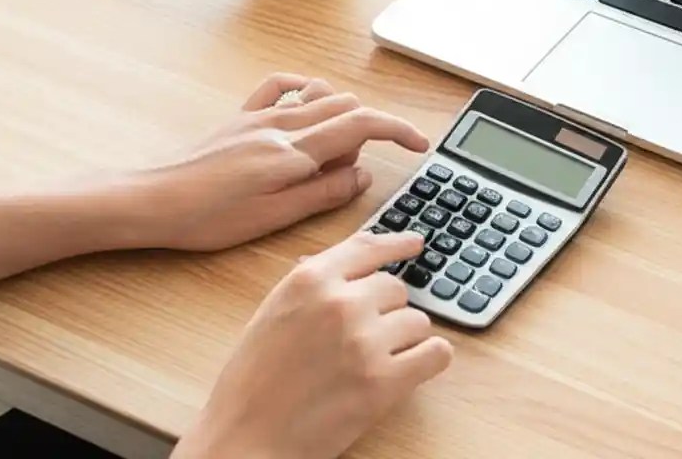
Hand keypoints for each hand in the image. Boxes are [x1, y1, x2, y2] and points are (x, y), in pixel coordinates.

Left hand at [130, 73, 429, 250]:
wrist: (149, 202)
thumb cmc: (206, 218)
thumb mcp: (274, 218)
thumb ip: (324, 193)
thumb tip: (363, 176)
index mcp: (294, 151)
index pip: (362, 126)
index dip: (398, 131)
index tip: (419, 144)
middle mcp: (281, 125)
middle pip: (347, 107)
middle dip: (366, 134)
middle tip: (349, 176)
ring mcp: (260, 116)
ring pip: (320, 95)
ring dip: (341, 115)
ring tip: (328, 156)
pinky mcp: (241, 117)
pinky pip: (283, 87)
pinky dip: (306, 91)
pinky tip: (308, 106)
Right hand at [172, 231, 453, 458]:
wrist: (244, 438)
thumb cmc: (252, 382)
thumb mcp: (273, 314)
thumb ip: (313, 287)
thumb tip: (351, 266)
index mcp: (309, 280)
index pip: (368, 246)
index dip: (396, 244)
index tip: (415, 245)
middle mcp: (340, 303)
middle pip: (396, 288)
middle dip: (387, 311)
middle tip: (363, 341)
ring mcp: (365, 341)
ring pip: (418, 321)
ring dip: (405, 340)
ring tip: (372, 363)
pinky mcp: (384, 381)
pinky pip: (437, 353)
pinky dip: (429, 360)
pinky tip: (410, 369)